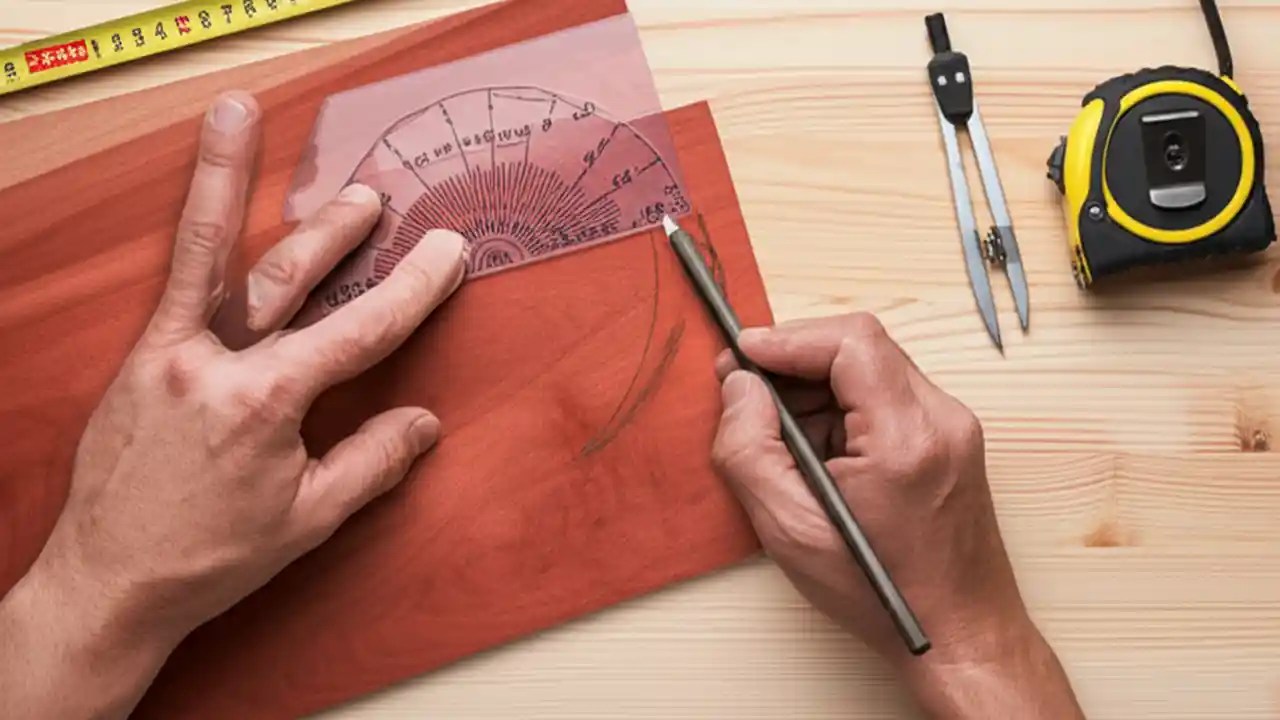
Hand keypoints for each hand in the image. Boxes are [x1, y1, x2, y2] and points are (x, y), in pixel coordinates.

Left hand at [0, 92, 467, 718]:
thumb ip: (371, 462)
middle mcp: (214, 364)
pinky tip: (204, 201)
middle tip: (378, 197)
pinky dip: (190, 237)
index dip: (412, 289)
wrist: (109, 584)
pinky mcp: (140, 360)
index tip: (445, 255)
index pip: (360, 332)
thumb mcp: (310, 519)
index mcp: (266, 403)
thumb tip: (422, 421)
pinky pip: (172, 284)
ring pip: (212, 256)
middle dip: (340, 233)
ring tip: (240, 122)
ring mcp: (168, 354)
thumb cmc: (211, 559)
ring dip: (231, 183)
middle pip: (289, 278)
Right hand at [711, 314, 1082, 718]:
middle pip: (860, 347)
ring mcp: (952, 427)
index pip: (850, 343)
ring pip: (870, 369)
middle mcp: (940, 419)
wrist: (959, 635)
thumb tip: (739, 386)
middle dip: (794, 359)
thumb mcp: (791, 530)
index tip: (742, 354)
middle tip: (743, 387)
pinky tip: (811, 449)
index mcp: (907, 438)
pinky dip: (840, 408)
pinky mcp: (948, 439)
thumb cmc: (883, 595)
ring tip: (773, 432)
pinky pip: (885, 397)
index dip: (788, 337)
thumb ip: (751, 449)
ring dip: (814, 386)